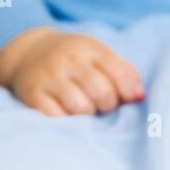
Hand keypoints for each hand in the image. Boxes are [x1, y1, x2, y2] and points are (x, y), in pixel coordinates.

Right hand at [0, 26, 145, 116]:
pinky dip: (66, 121)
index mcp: (90, 48)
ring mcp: (49, 76)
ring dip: (87, 114)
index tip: (124, 98)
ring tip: (84, 108)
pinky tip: (67, 113)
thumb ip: (123, 72)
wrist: (28, 53)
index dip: (128, 92)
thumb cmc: (74, 59)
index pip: (120, 74)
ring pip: (81, 108)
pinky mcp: (32, 93)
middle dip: (108, 105)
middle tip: (102, 105)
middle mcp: (69, 60)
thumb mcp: (98, 55)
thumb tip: (140, 96)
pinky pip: (56, 117)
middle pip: (102, 93)